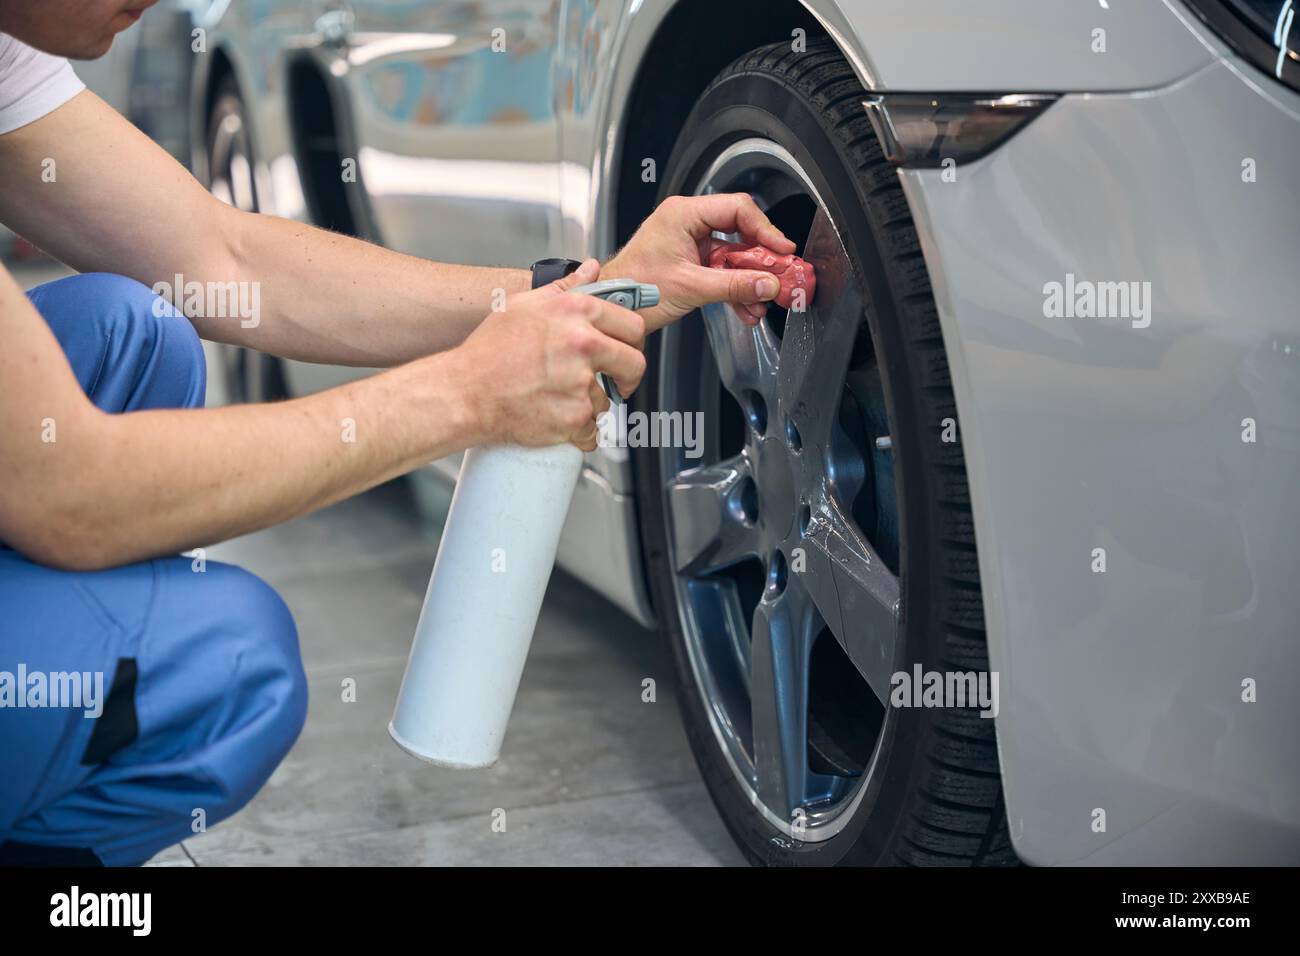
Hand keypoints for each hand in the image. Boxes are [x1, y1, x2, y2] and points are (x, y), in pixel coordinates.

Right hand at [449, 259, 646, 451]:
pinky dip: (578, 431)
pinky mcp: (574, 417)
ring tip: (559, 398)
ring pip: (608, 400)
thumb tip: (591, 270)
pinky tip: (556, 418)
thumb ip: (566, 287)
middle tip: (613, 382)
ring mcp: (580, 383)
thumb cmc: (488, 352)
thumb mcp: (524, 305)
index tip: (623, 350)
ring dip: (591, 404)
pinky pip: (592, 430)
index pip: (633, 325)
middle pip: (635, 365)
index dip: (631, 341)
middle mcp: (583, 344)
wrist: (465, 393)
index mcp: (576, 313)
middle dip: (626, 377)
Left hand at [603, 193, 796, 330]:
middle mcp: (688, 222)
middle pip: (740, 233)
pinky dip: (734, 289)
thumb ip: (734, 286)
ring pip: (733, 256)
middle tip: (779, 277)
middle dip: (760, 261)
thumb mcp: (691, 287)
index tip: (782, 249)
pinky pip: (721, 271)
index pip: (738, 209)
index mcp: (684, 214)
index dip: (765, 229)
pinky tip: (746, 308)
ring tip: (761, 301)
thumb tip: (767, 284)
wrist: (612, 306)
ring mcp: (690, 242)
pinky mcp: (691, 261)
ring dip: (749, 281)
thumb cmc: (634, 287)